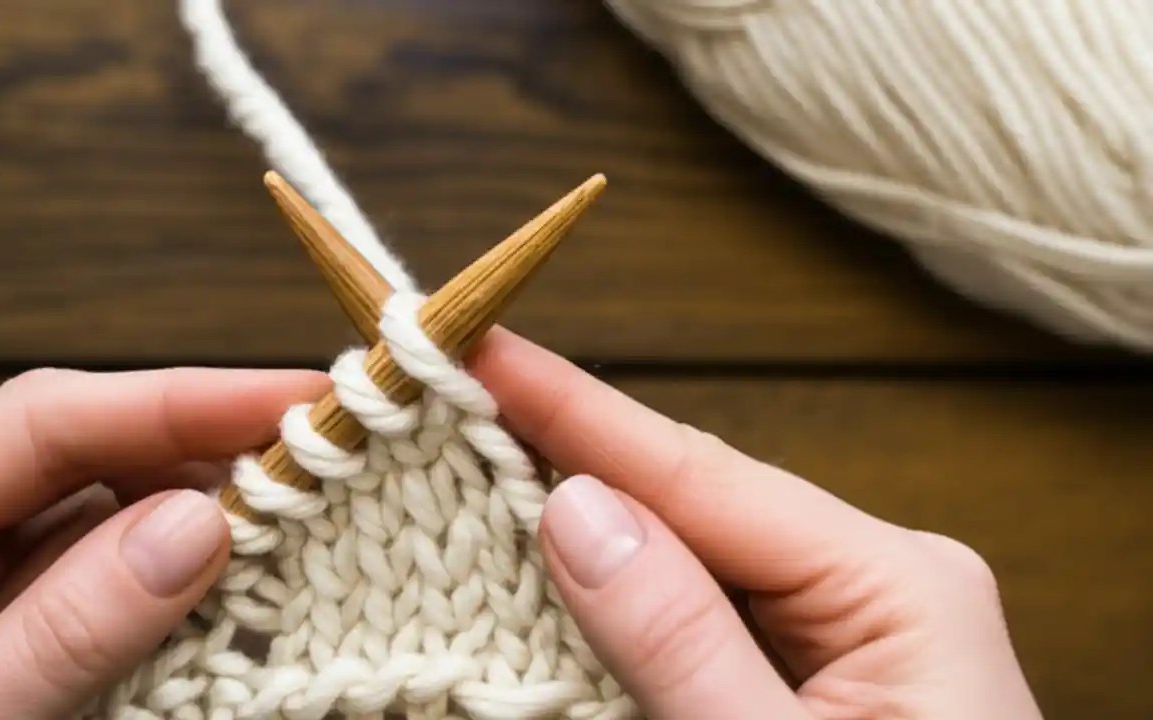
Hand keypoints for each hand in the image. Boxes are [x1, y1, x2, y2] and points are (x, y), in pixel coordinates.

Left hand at [0, 367, 324, 718]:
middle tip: (321, 466)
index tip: (294, 397)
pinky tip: (232, 601)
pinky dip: (165, 600)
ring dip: (196, 529)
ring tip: (296, 533)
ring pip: (98, 526)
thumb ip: (58, 636)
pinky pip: (92, 597)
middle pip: (80, 459)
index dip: (178, 399)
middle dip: (201, 457)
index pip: (40, 423)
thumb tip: (198, 528)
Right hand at [471, 330, 1042, 719]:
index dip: (575, 407)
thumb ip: (680, 639)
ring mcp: (841, 630)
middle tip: (452, 407)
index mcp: (895, 584)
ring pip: (682, 556)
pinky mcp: (805, 676)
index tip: (479, 348)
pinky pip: (695, 614)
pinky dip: (616, 602)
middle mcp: (873, 584)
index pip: (699, 471)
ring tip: (475, 477)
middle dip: (567, 459)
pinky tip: (550, 577)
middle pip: (687, 499)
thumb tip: (576, 507)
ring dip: (581, 531)